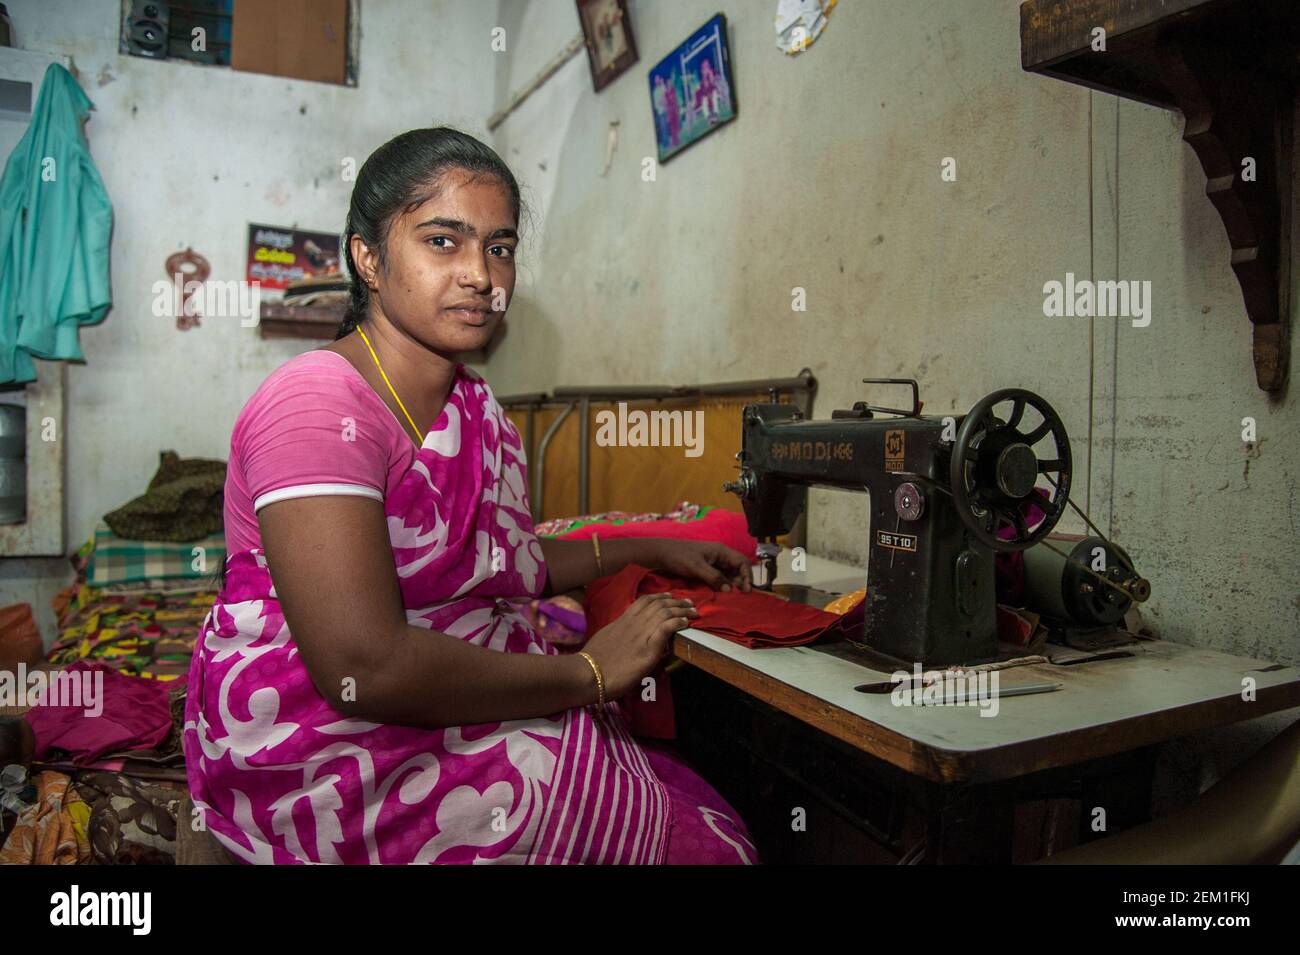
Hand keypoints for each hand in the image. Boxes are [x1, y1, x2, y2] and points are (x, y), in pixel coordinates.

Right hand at [581, 593, 698, 699]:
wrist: (586, 674)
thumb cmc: (591, 663)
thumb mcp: (604, 641)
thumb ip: (617, 636)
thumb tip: (624, 639)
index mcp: (621, 621)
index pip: (643, 602)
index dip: (659, 597)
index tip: (669, 596)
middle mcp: (632, 623)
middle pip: (658, 604)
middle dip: (676, 602)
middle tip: (688, 602)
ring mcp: (640, 635)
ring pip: (665, 613)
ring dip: (681, 610)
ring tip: (693, 611)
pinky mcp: (647, 649)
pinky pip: (666, 628)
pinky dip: (677, 622)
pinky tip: (685, 623)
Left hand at [653, 540, 751, 591]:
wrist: (662, 553)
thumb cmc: (679, 556)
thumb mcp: (697, 567)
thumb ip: (714, 577)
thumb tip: (729, 589)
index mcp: (721, 551)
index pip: (742, 562)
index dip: (747, 575)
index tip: (746, 589)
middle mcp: (720, 556)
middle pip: (738, 568)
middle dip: (742, 581)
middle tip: (742, 595)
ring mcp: (714, 562)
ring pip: (730, 574)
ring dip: (732, 584)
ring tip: (733, 596)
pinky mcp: (707, 568)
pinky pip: (720, 577)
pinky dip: (723, 584)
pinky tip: (722, 593)